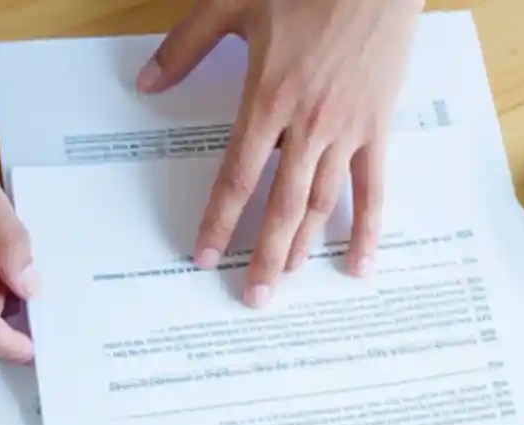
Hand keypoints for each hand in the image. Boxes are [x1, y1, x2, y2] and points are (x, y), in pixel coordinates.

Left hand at [139, 0, 423, 307]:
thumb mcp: (233, 3)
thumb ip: (185, 46)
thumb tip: (145, 82)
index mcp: (267, 100)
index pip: (237, 178)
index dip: (221, 221)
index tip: (207, 256)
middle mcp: (307, 127)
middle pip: (281, 206)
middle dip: (264, 256)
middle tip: (253, 297)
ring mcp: (347, 133)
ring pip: (323, 204)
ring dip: (304, 249)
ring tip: (289, 283)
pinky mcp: (378, 129)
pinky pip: (373, 189)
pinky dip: (369, 229)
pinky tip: (361, 263)